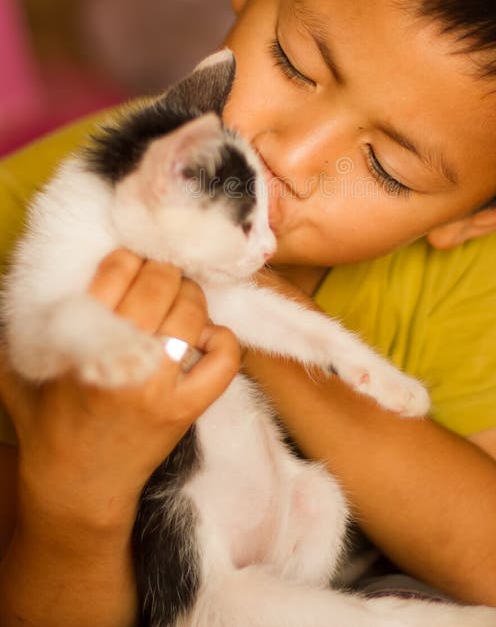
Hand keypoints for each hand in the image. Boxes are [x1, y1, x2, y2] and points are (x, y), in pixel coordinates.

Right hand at [0, 248, 239, 535]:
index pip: (116, 272)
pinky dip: (223, 340)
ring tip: (181, 299)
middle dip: (162, 270)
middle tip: (160, 275)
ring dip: (190, 296)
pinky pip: (224, 362)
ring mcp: (159, 387)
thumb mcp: (18, 370)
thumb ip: (19, 326)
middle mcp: (122, 361)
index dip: (128, 257)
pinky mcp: (186, 410)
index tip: (130, 261)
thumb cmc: (46, 424)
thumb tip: (24, 278)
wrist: (76, 488)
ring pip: (192, 314)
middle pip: (159, 284)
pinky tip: (208, 336)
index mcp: (79, 344)